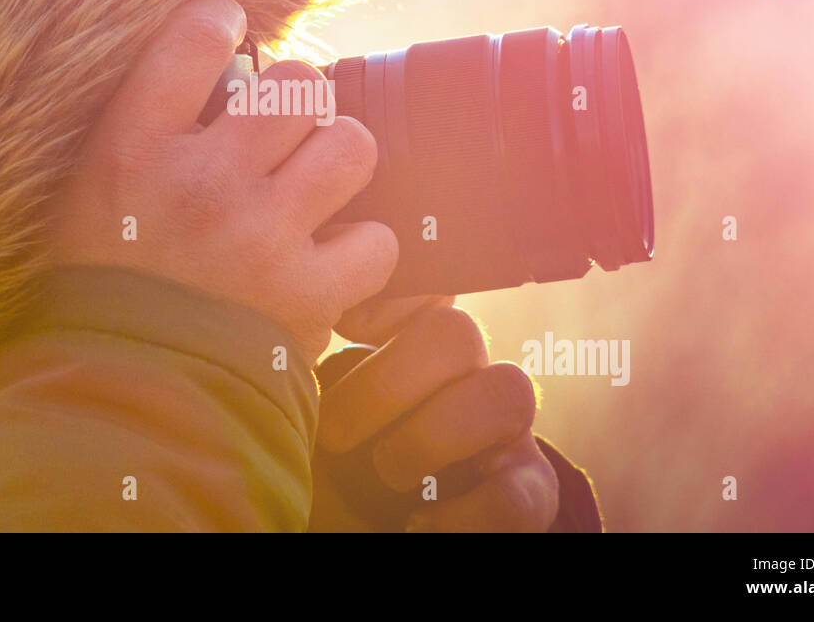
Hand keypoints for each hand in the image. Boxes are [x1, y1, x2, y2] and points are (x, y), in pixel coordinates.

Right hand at [52, 0, 398, 365]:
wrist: (118, 398)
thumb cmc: (102, 285)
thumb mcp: (89, 191)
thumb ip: (143, 126)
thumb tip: (220, 68)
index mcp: (133, 146)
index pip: (199, 35)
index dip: (225, 20)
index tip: (230, 31)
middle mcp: (202, 181)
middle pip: (298, 83)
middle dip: (298, 102)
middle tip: (280, 134)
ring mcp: (260, 236)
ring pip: (352, 144)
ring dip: (340, 159)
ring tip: (316, 184)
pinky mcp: (308, 295)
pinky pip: (377, 239)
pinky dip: (363, 249)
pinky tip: (331, 258)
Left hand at [312, 299, 560, 531]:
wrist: (379, 526)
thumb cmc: (336, 467)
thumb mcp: (317, 413)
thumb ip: (306, 374)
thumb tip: (284, 340)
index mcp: (415, 342)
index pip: (425, 287)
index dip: (391, 296)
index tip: (342, 325)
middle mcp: (470, 372)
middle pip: (457, 331)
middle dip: (388, 382)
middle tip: (335, 435)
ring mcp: (507, 429)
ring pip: (507, 390)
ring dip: (432, 436)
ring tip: (387, 476)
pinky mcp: (529, 489)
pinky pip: (519, 491)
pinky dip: (466, 513)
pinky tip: (418, 522)